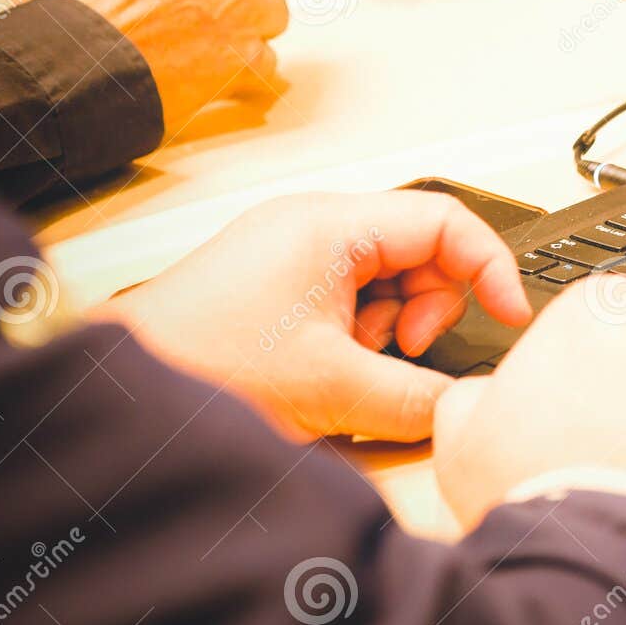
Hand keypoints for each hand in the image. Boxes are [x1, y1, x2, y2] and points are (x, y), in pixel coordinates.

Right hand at [42, 0, 288, 130]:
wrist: (79, 61)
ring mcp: (244, 11)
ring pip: (274, 13)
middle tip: (209, 4)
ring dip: (252, 24)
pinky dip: (247, 67)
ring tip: (212, 38)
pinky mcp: (248, 56)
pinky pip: (268, 59)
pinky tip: (216, 70)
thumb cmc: (86, 1)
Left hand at [95, 191, 531, 442]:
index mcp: (331, 224)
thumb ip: (417, 398)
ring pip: (387, 283)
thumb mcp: (333, 389)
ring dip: (387, 332)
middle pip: (420, 253)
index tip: (509, 313)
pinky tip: (326, 373)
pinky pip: (349, 302)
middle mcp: (312, 226)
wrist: (116, 392)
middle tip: (400, 353)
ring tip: (348, 370)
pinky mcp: (277, 285)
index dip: (489, 267)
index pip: (445, 220)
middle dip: (425, 311)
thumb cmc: (199, 366)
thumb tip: (465, 404)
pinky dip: (356, 341)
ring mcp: (292, 254)